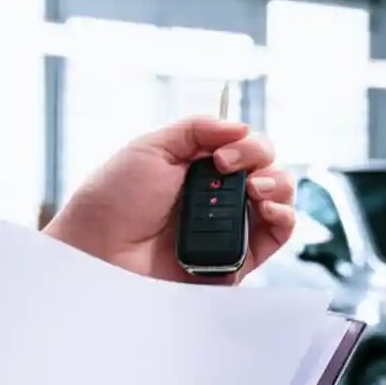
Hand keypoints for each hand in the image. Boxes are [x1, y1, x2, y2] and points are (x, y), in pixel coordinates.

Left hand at [44, 116, 296, 283]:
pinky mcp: (239, 257)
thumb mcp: (150, 148)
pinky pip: (278, 236)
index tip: (220, 156)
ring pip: (279, 199)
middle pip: (267, 168)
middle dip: (261, 160)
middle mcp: (219, 195)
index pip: (245, 147)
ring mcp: (231, 226)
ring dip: (277, 186)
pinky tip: (267, 209)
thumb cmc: (113, 201)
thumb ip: (196, 129)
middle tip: (230, 169)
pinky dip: (284, 217)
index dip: (245, 144)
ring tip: (254, 190)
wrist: (100, 251)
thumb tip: (241, 126)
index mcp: (199, 168)